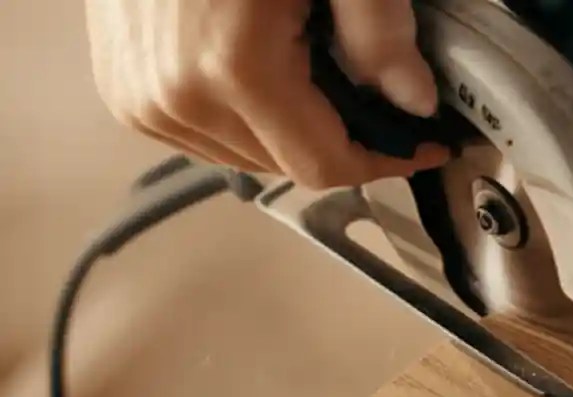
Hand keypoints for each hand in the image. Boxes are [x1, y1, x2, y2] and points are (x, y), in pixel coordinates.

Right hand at [88, 0, 447, 186]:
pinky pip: (204, 136)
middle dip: (340, 136)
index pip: (325, 165)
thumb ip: (379, 30)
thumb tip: (416, 102)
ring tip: (306, 59)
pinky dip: (245, 117)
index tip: (424, 143)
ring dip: (290, 128)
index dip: (385, 159)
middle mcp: (176, 97)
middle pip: (287, 165)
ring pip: (246, 157)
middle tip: (371, 86)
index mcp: (233, 69)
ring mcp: (140, 97)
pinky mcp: (123, 89)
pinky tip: (264, 63)